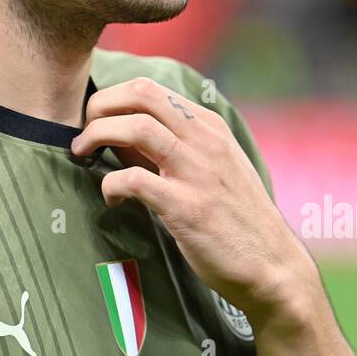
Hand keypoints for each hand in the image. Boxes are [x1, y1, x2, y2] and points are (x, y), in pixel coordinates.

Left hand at [71, 76, 315, 326]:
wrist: (273, 266)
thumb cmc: (235, 219)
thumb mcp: (212, 169)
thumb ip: (172, 148)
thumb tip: (118, 135)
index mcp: (210, 127)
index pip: (151, 89)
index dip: (112, 98)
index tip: (96, 121)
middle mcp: (206, 141)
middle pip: (141, 94)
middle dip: (100, 106)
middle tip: (83, 133)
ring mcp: (198, 172)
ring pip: (137, 127)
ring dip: (97, 135)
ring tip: (83, 155)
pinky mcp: (187, 207)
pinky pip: (133, 179)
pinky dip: (110, 185)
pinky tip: (111, 199)